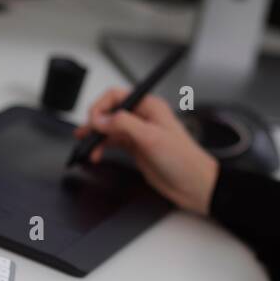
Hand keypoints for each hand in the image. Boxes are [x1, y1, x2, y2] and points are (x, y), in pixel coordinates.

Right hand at [75, 88, 218, 215]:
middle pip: (110, 112)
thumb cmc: (183, 159)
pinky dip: (102, 147)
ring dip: (96, 137)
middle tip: (84, 135)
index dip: (101, 106)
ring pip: (109, 129)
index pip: (117, 96)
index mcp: (150, 107)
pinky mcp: (137, 148)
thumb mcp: (151, 137)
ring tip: (87, 148)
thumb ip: (124, 124)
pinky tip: (97, 155)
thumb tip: (101, 118)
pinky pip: (113, 143)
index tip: (92, 121)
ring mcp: (139, 133)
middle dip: (95, 123)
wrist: (194, 184)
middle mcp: (144, 117)